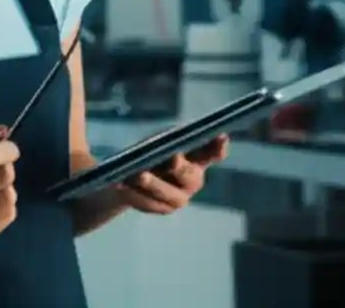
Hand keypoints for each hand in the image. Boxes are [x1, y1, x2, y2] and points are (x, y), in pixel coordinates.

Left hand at [114, 134, 228, 214]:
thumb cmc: (151, 152)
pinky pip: (150, 203)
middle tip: (173, 158)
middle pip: (189, 174)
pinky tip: (123, 186)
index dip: (218, 147)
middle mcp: (194, 179)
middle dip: (180, 167)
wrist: (130, 176)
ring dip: (153, 183)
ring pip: (168, 193)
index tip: (221, 136)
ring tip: (139, 175)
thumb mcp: (158, 141)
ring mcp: (180, 197)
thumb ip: (166, 141)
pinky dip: (136, 194)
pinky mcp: (164, 208)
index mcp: (197, 157)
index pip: (213, 152)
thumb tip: (166, 145)